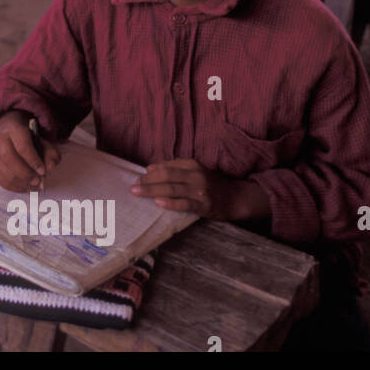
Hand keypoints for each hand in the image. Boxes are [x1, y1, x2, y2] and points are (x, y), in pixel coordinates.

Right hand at [0, 110, 61, 191]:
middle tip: (38, 182)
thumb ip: (50, 154)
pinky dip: (13, 187)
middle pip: (8, 158)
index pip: (22, 145)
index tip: (43, 172)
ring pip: (3, 171)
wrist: (11, 134)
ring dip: (20, 182)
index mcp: (14, 128)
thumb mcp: (43, 142)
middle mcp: (0, 139)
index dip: (33, 160)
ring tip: (33, 187)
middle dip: (24, 173)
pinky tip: (24, 187)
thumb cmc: (30, 140)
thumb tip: (50, 167)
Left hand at [130, 159, 262, 219]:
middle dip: (147, 181)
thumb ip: (174, 168)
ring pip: (171, 189)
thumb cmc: (210, 184)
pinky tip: (158, 203)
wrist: (236, 197)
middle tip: (133, 187)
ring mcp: (200, 190)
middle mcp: (195, 175)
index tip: (138, 178)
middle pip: (166, 176)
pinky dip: (171, 203)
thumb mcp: (194, 171)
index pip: (166, 166)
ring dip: (152, 190)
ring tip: (137, 192)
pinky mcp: (204, 205)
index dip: (150, 172)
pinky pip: (185, 204)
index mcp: (191, 164)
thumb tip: (149, 168)